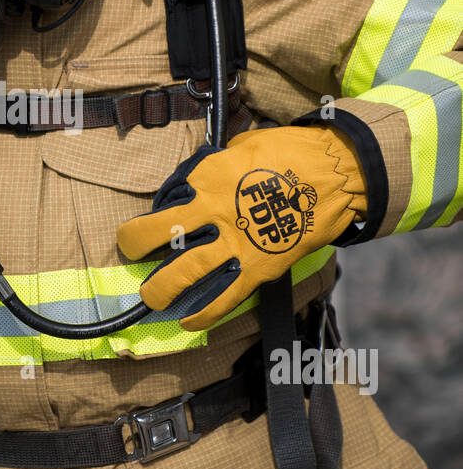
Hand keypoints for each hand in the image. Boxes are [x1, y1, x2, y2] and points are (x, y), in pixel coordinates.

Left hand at [117, 125, 365, 330]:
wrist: (337, 173)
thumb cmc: (291, 153)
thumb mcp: (242, 147)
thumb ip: (215, 166)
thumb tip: (198, 180)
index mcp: (208, 176)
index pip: (167, 196)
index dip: (159, 206)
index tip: (160, 212)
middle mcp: (213, 210)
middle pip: (159, 234)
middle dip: (136, 246)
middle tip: (131, 253)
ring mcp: (235, 242)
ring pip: (185, 272)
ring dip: (161, 288)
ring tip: (152, 297)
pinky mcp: (257, 268)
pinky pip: (224, 298)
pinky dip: (204, 315)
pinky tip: (188, 322)